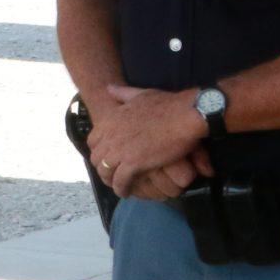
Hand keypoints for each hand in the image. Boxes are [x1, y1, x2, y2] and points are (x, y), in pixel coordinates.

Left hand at [88, 84, 208, 195]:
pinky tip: (125, 192)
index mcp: (110, 120)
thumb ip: (122, 93)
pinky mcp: (133, 164)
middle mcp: (110, 136)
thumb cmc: (168, 104)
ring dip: (110, 181)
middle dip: (103, 168)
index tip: (108, 156)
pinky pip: (120, 181)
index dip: (100, 150)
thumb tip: (108, 88)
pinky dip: (121, 189)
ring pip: (105, 172)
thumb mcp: (141, 94)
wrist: (186, 115)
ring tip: (118, 186)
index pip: (93, 140)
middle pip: (97, 158)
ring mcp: (120, 151)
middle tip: (112, 175)